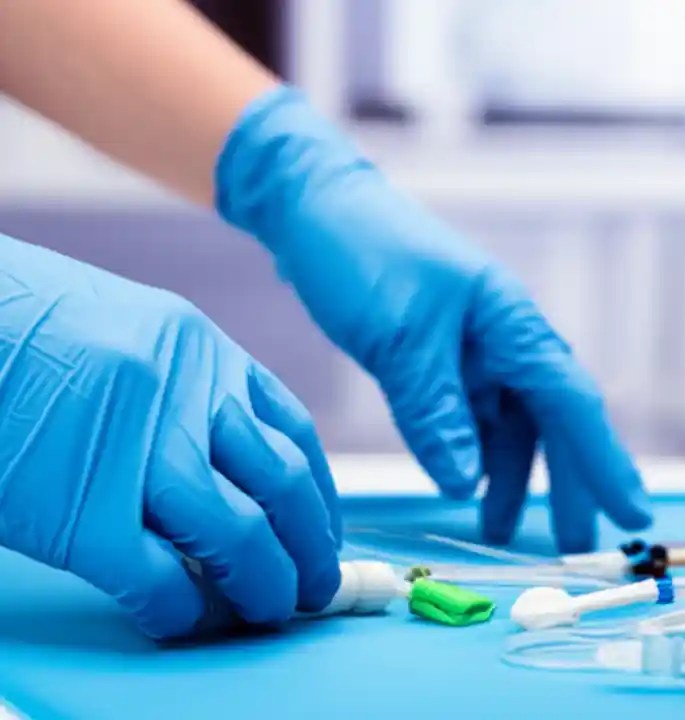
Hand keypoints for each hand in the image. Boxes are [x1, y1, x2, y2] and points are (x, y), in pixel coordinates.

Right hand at [0, 236, 340, 638]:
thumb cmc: (19, 325)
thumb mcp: (127, 327)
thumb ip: (182, 382)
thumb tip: (224, 456)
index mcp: (200, 351)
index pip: (292, 434)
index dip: (319, 497)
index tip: (321, 533)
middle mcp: (186, 401)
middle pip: (284, 489)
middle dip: (311, 550)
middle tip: (315, 588)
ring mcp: (138, 459)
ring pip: (240, 539)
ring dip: (266, 586)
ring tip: (269, 611)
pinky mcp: (83, 519)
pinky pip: (158, 582)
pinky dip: (183, 611)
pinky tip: (182, 618)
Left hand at [217, 87, 652, 552]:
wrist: (314, 206)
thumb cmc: (364, 250)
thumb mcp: (399, 336)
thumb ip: (434, 410)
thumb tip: (464, 483)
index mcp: (512, 324)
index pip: (571, 403)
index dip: (605, 463)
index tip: (633, 514)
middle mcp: (506, 340)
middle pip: (553, 422)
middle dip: (568, 484)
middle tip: (572, 545)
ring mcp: (477, 351)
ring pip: (511, 427)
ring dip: (512, 479)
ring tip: (500, 533)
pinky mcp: (443, 361)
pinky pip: (471, 419)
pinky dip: (471, 457)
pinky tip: (463, 488)